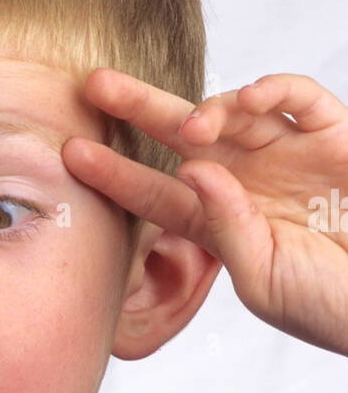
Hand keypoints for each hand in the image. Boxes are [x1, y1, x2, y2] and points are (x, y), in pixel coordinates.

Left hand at [61, 69, 347, 355]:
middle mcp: (249, 182)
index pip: (157, 191)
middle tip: (94, 85)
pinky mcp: (336, 138)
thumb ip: (223, 227)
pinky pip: (300, 98)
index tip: (71, 153)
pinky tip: (249, 100)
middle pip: (183, 135)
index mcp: (222, 223)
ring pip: (235, 109)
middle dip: (139, 107)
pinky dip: (273, 88)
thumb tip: (192, 167)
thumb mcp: (262, 280)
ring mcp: (291, 156)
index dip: (116, 172)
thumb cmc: (329, 308)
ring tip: (192, 127)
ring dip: (206, 107)